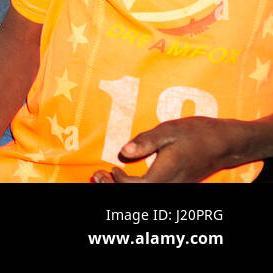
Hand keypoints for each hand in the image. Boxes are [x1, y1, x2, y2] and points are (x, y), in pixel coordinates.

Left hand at [89, 117, 238, 182]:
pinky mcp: (178, 184)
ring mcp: (176, 187)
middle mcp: (172, 185)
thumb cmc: (197, 133)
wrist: (226, 143)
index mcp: (168, 173)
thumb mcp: (169, 130)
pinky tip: (125, 176)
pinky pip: (154, 190)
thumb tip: (124, 151)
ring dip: (125, 187)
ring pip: (147, 193)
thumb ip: (146, 141)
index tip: (112, 167)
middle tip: (99, 175)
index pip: (138, 187)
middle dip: (116, 187)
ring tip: (108, 175)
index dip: (120, 182)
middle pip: (141, 195)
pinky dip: (137, 186)